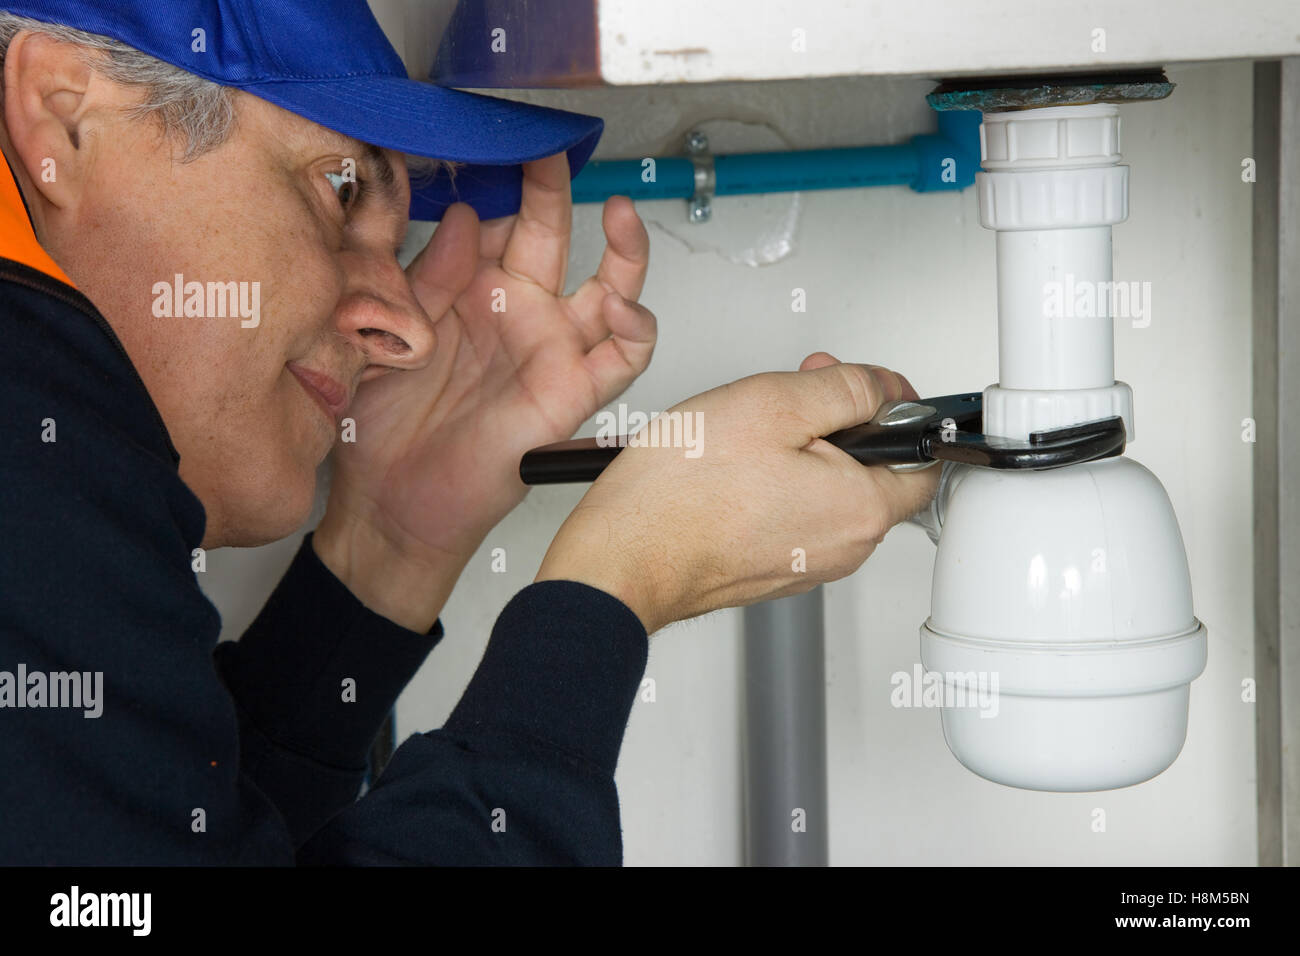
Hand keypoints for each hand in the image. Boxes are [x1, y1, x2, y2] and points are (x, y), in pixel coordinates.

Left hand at [315, 153, 655, 630]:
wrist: (388, 502)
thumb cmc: (383, 423)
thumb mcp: (389, 326)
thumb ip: (425, 270)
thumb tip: (460, 211)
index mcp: (470, 290)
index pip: (497, 220)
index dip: (499, 181)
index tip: (490, 140)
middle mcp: (516, 313)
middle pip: (552, 237)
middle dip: (554, 190)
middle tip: (548, 149)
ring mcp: (549, 350)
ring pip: (610, 288)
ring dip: (626, 250)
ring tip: (620, 212)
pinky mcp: (570, 393)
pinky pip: (623, 358)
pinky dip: (637, 328)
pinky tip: (622, 304)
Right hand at [535, 353, 938, 632]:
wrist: (619, 560)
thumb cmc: (681, 495)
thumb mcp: (773, 402)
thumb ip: (845, 388)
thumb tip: (880, 387)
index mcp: (860, 509)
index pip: (925, 457)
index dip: (900, 409)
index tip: (868, 387)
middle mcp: (842, 548)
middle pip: (872, 472)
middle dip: (840, 422)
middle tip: (794, 393)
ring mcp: (802, 564)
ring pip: (826, 492)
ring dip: (801, 451)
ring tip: (749, 429)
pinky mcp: (765, 571)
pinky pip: (789, 516)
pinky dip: (772, 484)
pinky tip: (730, 466)